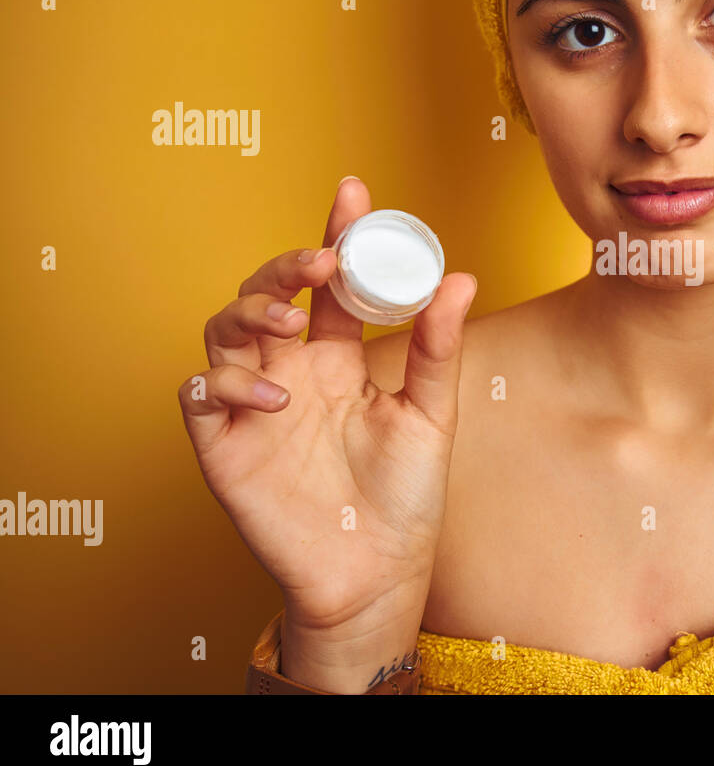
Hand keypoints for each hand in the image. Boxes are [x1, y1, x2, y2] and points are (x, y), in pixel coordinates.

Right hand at [178, 177, 477, 631]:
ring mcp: (255, 407)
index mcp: (342, 360)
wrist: (379, 573)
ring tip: (290, 325)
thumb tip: (460, 278)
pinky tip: (272, 400)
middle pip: (269, 295)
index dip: (338, 237)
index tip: (352, 193)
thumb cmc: (406, 496)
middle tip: (322, 260)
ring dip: (250, 313)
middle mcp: (293, 373)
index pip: (332, 286)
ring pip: (223, 332)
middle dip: (287, 266)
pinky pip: (200, 398)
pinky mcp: (225, 448)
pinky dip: (225, 386)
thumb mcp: (431, 416)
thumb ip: (437, 348)